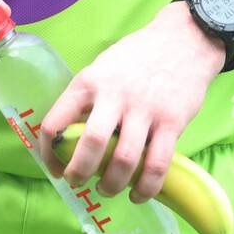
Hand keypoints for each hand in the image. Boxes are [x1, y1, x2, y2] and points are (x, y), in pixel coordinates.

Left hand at [36, 0, 225, 202]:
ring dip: (112, 184)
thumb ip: (87, 98)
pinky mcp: (172, 122)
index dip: (48, 153)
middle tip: (77, 182)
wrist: (185, 39)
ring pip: (124, 160)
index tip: (54, 168)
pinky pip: (156, 165)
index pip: (56, 121)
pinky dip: (145, 188)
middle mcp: (114, 95)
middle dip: (79, 173)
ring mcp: (145, 109)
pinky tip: (138, 194)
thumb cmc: (137, 57)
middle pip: (91, 145)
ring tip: (108, 189)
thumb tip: (69, 136)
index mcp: (89, 82)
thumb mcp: (102, 67)